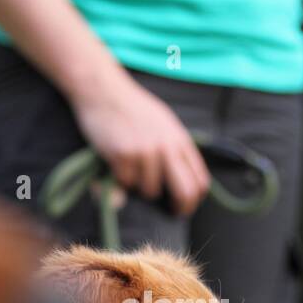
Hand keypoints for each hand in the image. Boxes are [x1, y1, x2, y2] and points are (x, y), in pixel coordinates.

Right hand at [69, 69, 209, 215]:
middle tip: (171, 212)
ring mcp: (145, 152)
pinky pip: (126, 183)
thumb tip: (184, 181)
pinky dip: (120, 179)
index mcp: (179, 138)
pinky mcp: (123, 156)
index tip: (185, 206)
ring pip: (150, 190)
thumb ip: (175, 149)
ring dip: (140, 187)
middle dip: (179, 208)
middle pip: (184, 192)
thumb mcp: (163, 123)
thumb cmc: (132, 107)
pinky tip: (115, 160)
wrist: (103, 89)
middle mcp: (166, 146)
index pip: (200, 180)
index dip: (194, 199)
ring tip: (131, 168)